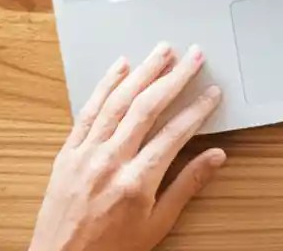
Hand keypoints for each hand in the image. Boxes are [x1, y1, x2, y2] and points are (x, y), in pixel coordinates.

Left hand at [29, 44, 224, 250]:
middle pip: (148, 107)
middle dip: (174, 77)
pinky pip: (87, 112)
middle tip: (193, 55)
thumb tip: (216, 157)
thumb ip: (187, 186)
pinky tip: (119, 68)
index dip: (198, 109)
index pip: (176, 134)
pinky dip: (104, 87)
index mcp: (137, 182)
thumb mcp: (158, 225)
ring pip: (118, 102)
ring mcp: (85, 155)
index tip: (213, 92)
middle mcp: (110, 162)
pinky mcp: (66, 154)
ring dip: (142, 72)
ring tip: (162, 51)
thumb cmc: (111, 249)